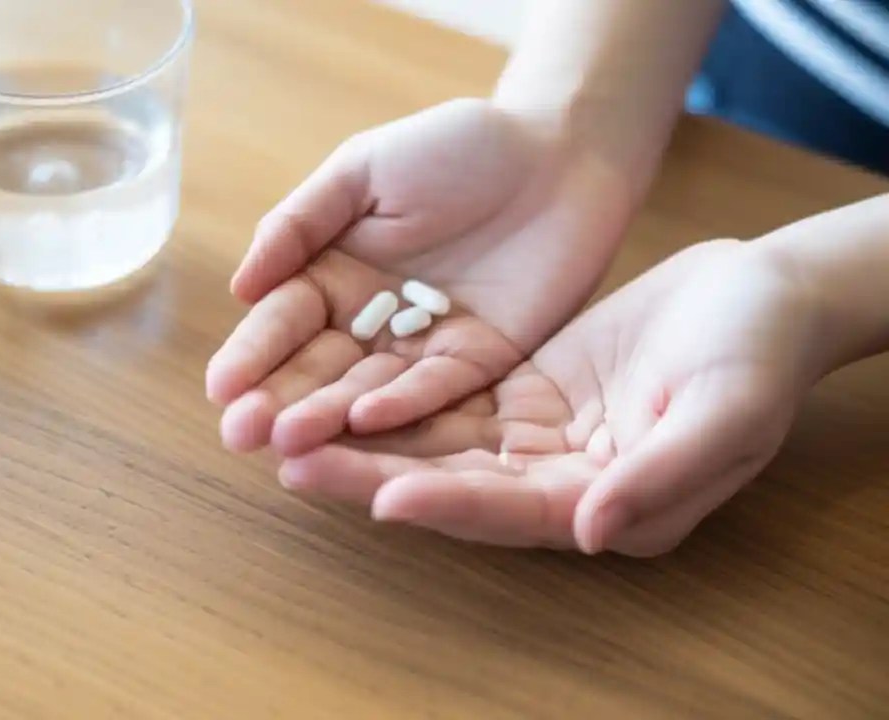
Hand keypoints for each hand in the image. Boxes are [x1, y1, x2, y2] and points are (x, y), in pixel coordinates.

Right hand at [207, 98, 636, 455]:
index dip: (253, 354)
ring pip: (367, 390)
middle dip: (277, 402)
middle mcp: (369, 323)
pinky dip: (403, 404)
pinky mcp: (479, 361)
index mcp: (331, 276)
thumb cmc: (456, 146)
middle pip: (316, 369)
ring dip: (328, 418)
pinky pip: (438, 387)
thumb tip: (240, 287)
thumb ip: (300, 223)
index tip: (220, 387)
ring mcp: (422, 347)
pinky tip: (364, 420)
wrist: (559, 151)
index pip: (284, 323)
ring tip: (288, 443)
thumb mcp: (362, 170)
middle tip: (241, 434)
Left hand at [279, 239, 819, 555]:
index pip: (514, 511)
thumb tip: (589, 531)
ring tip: (289, 431)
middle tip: (294, 464)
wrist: (764, 294)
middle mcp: (561, 484)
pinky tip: (337, 388)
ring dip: (365, 441)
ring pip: (437, 445)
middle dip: (372, 476)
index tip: (385, 497)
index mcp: (609, 503)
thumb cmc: (760, 352)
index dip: (450, 504)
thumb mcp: (726, 412)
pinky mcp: (522, 393)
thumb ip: (659, 475)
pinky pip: (447, 402)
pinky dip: (393, 398)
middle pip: (453, 485)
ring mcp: (538, 439)